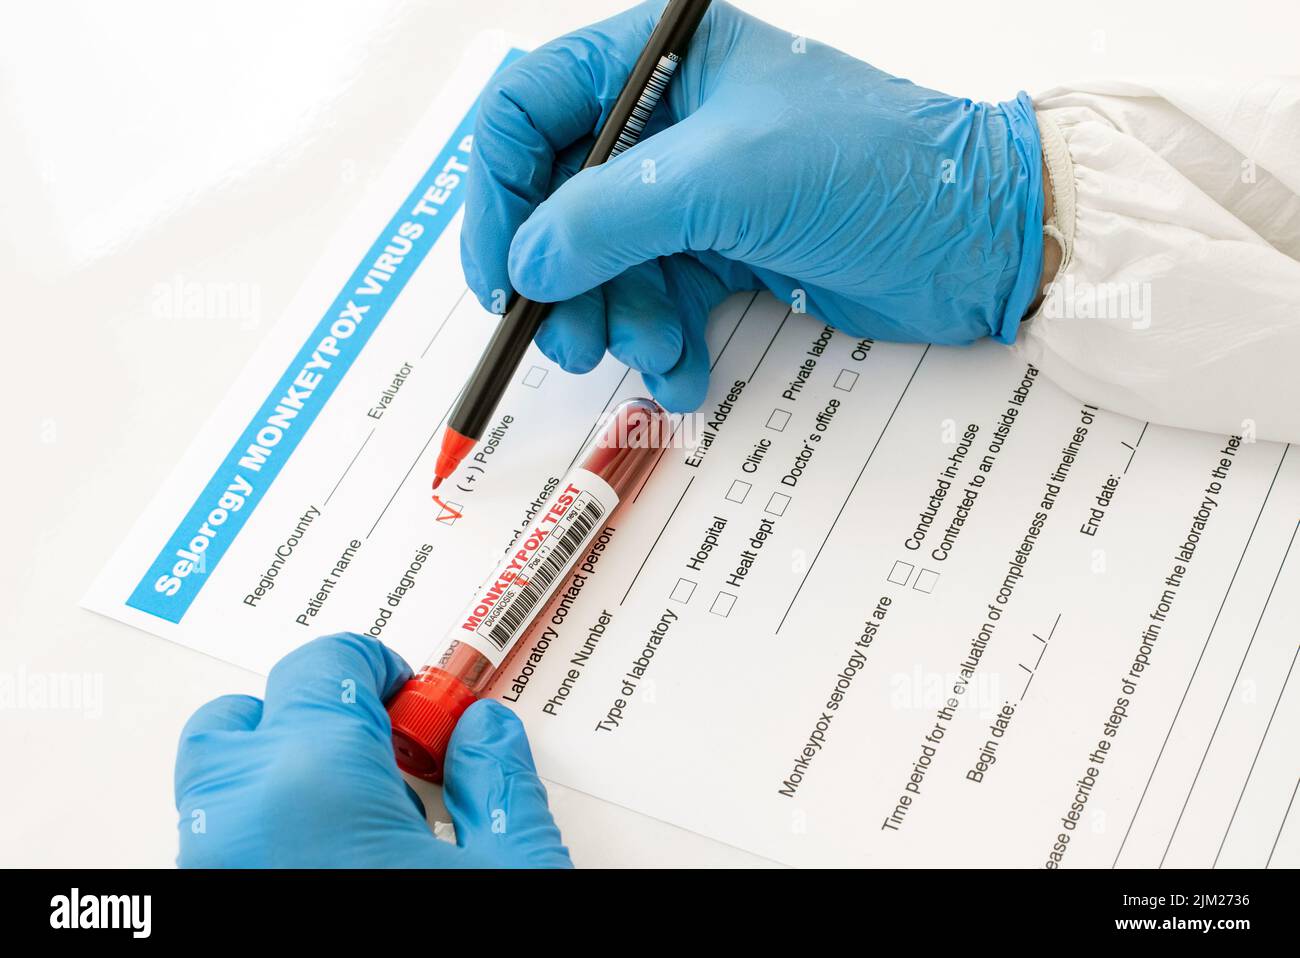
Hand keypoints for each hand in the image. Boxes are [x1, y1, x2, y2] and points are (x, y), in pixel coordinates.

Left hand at [174, 633, 570, 866]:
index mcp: (311, 783)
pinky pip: (216, 841)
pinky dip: (263, 829)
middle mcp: (235, 821)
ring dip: (278, 773)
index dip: (381, 669)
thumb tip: (483, 733)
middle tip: (380, 754)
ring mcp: (208, 871)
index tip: (417, 699)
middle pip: (245, 716)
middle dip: (311, 716)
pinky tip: (331, 860)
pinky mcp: (202, 910)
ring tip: (354, 813)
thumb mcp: (513, 877)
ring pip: (217, 784)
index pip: (326, 667)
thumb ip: (500, 786)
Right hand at [461, 0, 1043, 411]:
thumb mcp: (728, 178)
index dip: (498, 192)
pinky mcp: (721, 252)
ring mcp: (693, 194)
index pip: (529, 110)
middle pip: (558, 202)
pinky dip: (662, 342)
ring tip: (652, 351)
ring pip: (604, 265)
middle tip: (569, 337)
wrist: (974, 239)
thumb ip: (609, 215)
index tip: (501, 272)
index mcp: (660, 62)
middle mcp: (665, 124)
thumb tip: (528, 260)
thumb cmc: (874, 166)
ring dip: (616, 321)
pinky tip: (685, 367)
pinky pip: (657, 301)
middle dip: (562, 278)